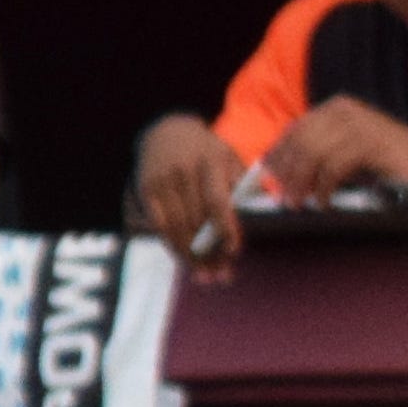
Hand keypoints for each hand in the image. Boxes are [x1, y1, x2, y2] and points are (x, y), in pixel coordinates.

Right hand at [132, 114, 245, 270]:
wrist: (166, 131)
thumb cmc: (207, 151)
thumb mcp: (229, 157)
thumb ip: (243, 182)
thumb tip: (260, 203)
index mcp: (210, 162)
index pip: (216, 201)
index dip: (224, 228)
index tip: (233, 250)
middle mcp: (183, 172)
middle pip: (196, 220)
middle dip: (210, 251)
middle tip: (223, 274)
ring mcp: (162, 181)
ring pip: (177, 227)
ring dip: (192, 256)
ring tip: (207, 275)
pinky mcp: (147, 191)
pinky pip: (160, 226)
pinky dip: (173, 246)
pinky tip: (185, 261)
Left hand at [251, 97, 407, 203]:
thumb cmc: (386, 165)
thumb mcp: (346, 154)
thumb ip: (319, 156)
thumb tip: (283, 172)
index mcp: (336, 109)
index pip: (296, 128)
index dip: (278, 153)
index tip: (267, 177)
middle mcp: (345, 110)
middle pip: (301, 139)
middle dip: (288, 171)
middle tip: (284, 197)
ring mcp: (360, 123)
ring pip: (314, 151)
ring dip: (302, 181)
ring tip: (299, 202)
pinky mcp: (371, 141)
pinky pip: (334, 164)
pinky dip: (324, 186)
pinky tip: (324, 201)